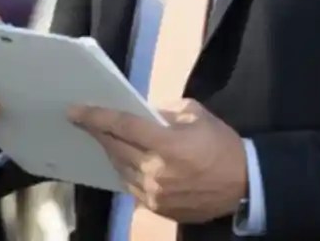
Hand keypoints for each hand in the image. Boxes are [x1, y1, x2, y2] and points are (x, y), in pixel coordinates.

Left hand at [69, 99, 246, 223]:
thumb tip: (141, 113)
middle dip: (96, 132)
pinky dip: (124, 171)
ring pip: (120, 168)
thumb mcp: (196, 116)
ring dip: (110, 152)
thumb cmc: (221, 145)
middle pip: (115, 148)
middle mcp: (156, 171)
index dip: (97, 117)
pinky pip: (131, 186)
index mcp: (167, 144)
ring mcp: (155, 193)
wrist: (244, 185)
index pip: (123, 126)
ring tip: (104, 138)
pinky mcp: (158, 208)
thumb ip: (165, 112)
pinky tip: (123, 160)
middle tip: (82, 121)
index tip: (75, 110)